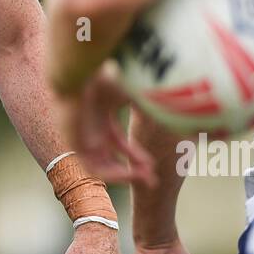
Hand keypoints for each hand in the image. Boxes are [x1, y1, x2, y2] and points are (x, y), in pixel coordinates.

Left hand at [61, 65, 153, 186]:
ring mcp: (82, 139)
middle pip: (112, 158)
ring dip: (126, 175)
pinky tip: (132, 174)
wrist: (81, 72)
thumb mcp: (134, 94)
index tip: (153, 164)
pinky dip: (115, 174)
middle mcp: (90, 131)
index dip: (136, 155)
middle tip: (153, 181)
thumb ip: (151, 105)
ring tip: (147, 178)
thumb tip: (178, 111)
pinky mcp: (75, 146)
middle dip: (133, 171)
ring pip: (104, 167)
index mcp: (100, 119)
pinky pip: (95, 169)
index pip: (118, 143)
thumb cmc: (106, 78)